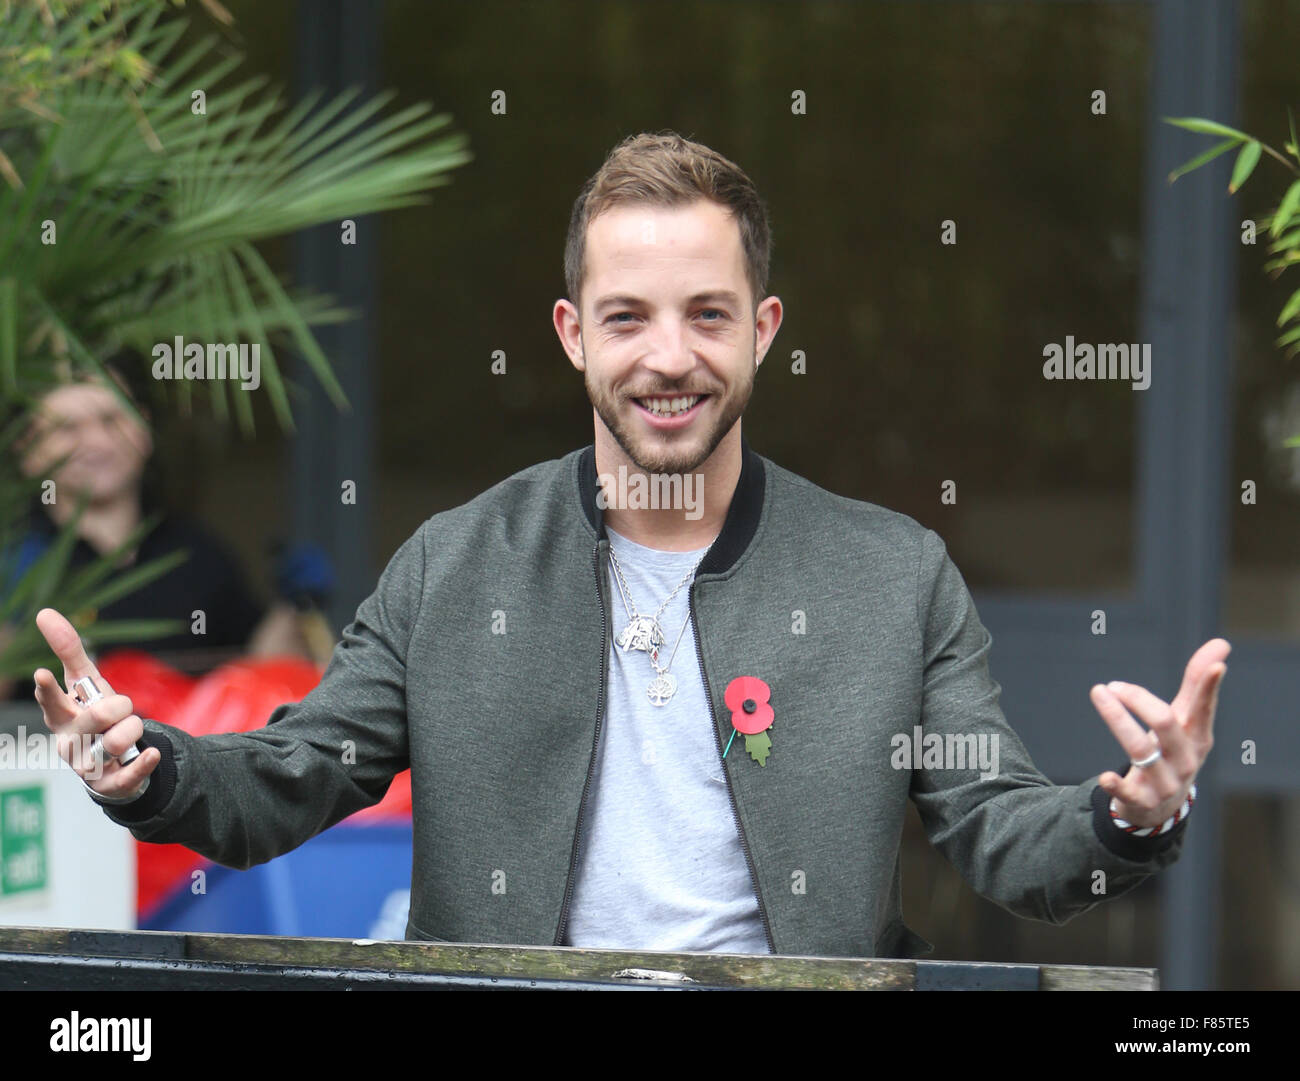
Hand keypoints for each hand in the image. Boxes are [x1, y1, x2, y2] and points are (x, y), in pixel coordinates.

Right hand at [33, 607, 159, 800]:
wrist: (110, 762)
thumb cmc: (93, 715)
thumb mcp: (84, 683)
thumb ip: (68, 650)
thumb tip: (44, 612)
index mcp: (61, 717)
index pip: (51, 703)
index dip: (48, 690)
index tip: (43, 674)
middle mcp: (70, 743)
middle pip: (97, 717)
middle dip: (118, 706)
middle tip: (120, 708)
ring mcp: (88, 766)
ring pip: (117, 740)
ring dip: (132, 730)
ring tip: (127, 732)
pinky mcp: (110, 785)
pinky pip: (128, 774)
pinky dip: (143, 763)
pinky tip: (152, 754)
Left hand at [1089, 638, 1229, 828]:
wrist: (1162, 807)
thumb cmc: (1173, 751)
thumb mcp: (1186, 721)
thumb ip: (1196, 684)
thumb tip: (1221, 643)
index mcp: (1197, 737)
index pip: (1204, 708)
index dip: (1208, 687)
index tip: (1216, 666)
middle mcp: (1185, 759)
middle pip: (1165, 723)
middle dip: (1138, 698)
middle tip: (1111, 685)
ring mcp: (1165, 782)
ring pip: (1141, 750)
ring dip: (1117, 720)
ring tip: (1098, 692)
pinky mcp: (1143, 801)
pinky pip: (1128, 793)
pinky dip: (1116, 785)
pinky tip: (1105, 777)